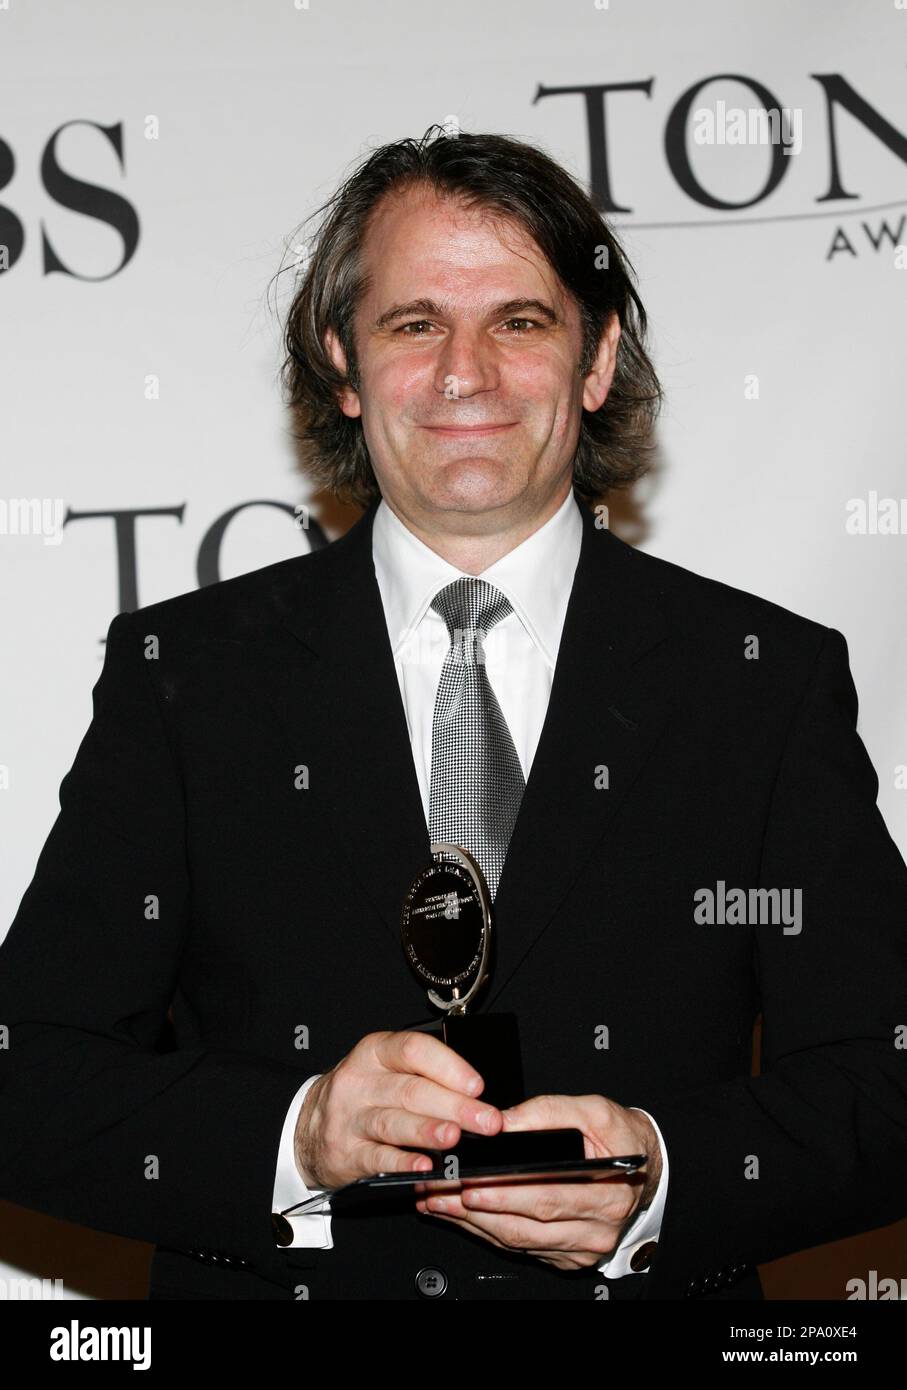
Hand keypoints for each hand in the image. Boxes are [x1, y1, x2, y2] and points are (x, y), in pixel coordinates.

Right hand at [294, 1030, 502, 1189]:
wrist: (308, 1128)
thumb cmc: (362, 1095)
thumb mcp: (384, 1070)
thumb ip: (423, 1074)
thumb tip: (476, 1094)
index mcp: (375, 1053)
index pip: (413, 1050)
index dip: (448, 1066)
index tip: (477, 1086)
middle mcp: (360, 1081)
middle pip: (411, 1090)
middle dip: (454, 1106)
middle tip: (487, 1121)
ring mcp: (350, 1118)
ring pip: (393, 1122)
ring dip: (428, 1130)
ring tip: (455, 1137)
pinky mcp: (346, 1153)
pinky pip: (377, 1158)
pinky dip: (402, 1163)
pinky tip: (424, 1168)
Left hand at [415, 1093, 661, 1270]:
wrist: (648, 1169)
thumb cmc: (620, 1136)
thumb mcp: (595, 1110)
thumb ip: (548, 1112)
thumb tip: (501, 1123)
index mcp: (608, 1188)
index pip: (547, 1196)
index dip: (505, 1193)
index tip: (469, 1183)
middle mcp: (597, 1227)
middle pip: (526, 1225)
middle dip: (475, 1209)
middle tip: (439, 1192)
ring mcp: (583, 1247)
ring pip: (519, 1241)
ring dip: (473, 1224)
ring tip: (439, 1202)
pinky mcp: (569, 1256)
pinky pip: (522, 1248)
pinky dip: (487, 1232)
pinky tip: (462, 1216)